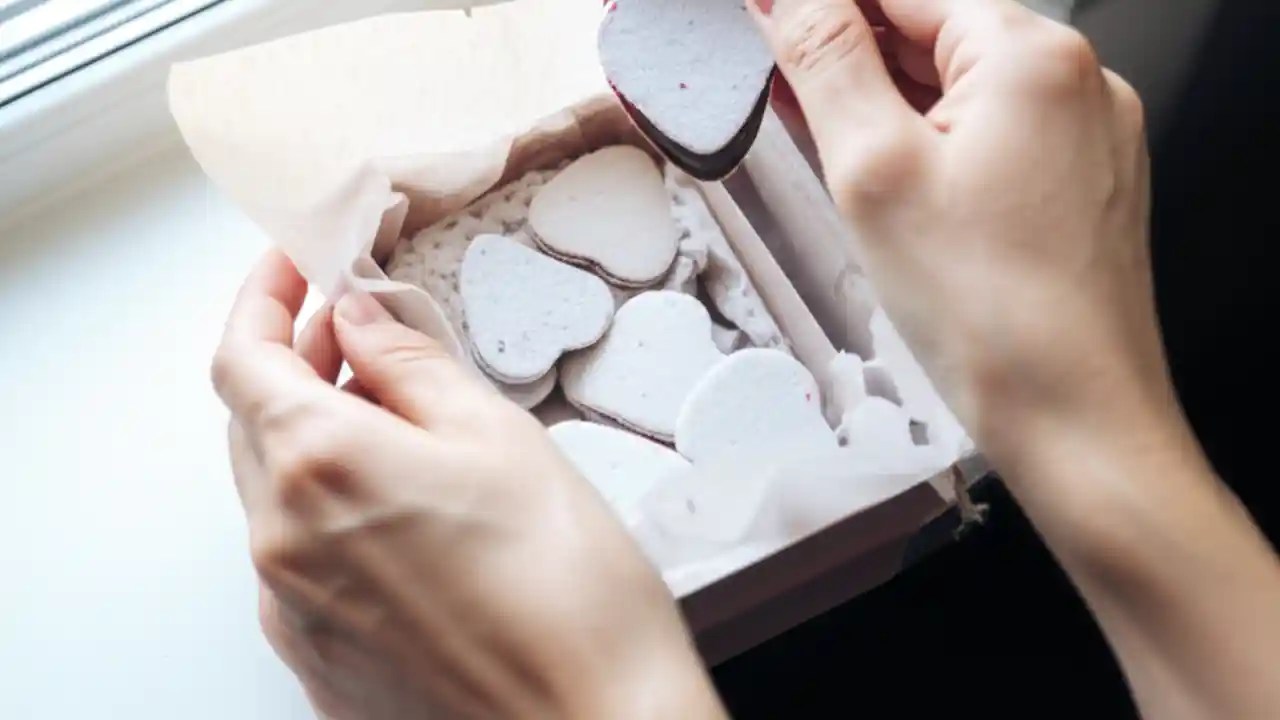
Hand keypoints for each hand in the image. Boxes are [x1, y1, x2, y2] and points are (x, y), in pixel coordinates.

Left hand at [213, 252, 723, 718]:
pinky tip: (397, 500)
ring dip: (313, 432)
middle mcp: (283, 541)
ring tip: (395, 413)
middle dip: (292, 359)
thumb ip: (410, 362)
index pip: (243, 354)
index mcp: (320, 466)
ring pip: (274, 489)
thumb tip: (361, 316)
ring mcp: (294, 608)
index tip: (293, 264)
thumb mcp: (496, 435)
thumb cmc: (565, 590)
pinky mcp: (319, 656)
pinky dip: (326, 505)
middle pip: (251, 420)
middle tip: (352, 325)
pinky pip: (297, 555)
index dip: (263, 295)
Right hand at [752, 4, 1279, 717]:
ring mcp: (1088, 137)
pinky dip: (932, 141)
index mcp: (1031, 57)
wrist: (1078, 420)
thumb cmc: (992, 314)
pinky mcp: (1083, 187)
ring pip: (962, 91)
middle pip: (935, 35)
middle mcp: (1077, 83)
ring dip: (886, 98)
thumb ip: (827, 62)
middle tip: (772, 73)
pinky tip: (884, 169)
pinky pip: (993, 137)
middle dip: (848, 51)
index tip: (764, 16)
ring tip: (813, 121)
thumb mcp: (874, 172)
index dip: (821, 7)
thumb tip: (793, 1)